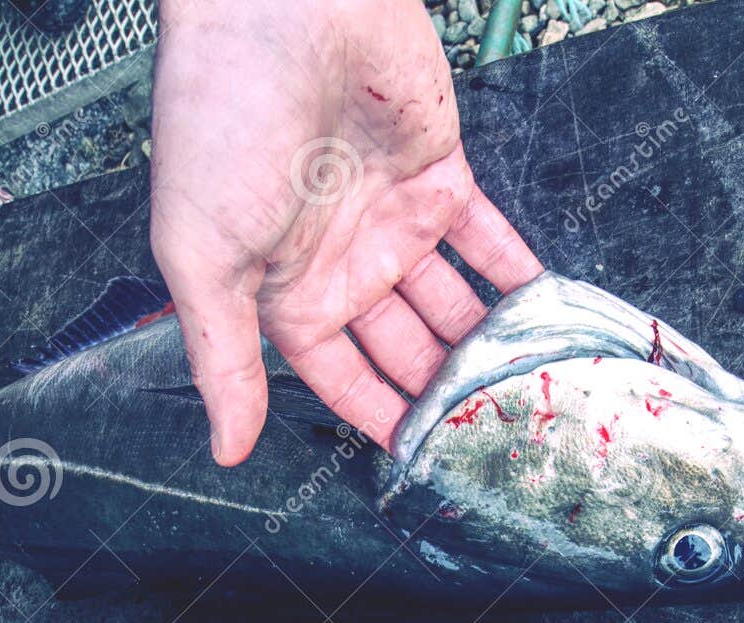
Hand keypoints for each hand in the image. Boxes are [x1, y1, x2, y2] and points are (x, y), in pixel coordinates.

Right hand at [150, 0, 543, 464]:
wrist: (278, 5)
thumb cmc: (219, 117)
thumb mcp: (200, 257)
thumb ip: (222, 357)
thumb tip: (225, 448)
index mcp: (282, 288)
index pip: (341, 376)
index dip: (380, 416)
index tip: (426, 456)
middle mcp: (342, 260)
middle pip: (405, 348)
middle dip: (442, 388)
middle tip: (491, 431)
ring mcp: (394, 216)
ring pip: (452, 303)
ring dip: (486, 345)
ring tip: (526, 389)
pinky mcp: (441, 173)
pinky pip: (488, 241)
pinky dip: (516, 279)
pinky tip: (543, 320)